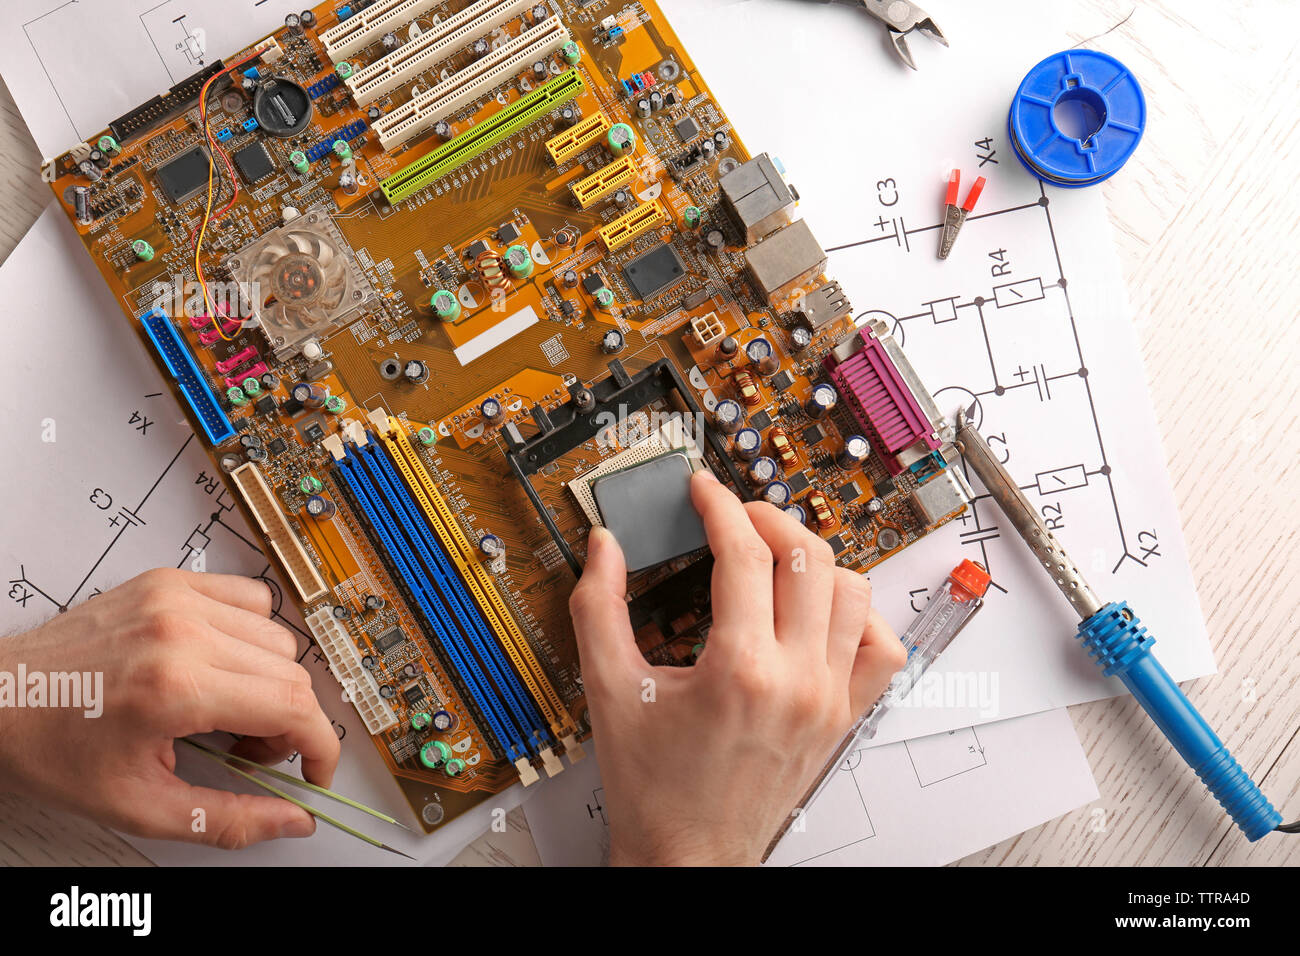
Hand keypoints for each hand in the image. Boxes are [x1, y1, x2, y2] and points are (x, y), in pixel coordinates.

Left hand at [0, 568, 339, 849]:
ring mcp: (176, 599)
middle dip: (289, 721)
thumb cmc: (52, 747)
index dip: (319, 745)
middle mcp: (182, 632)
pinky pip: (249, 597)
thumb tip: (290, 820)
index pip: (293, 706)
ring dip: (272, 677)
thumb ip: (228, 819)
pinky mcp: (169, 581)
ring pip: (278, 634)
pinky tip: (222, 663)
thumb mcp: (140, 805)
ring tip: (229, 706)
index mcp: (176, 687)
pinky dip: (251, 633)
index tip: (314, 768)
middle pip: (292, 671)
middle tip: (250, 750)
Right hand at [569, 470, 904, 865]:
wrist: (690, 857)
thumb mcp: (609, 690)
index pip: (744, 553)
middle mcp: (796, 679)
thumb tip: (604, 547)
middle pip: (807, 557)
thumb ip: (599, 608)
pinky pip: (879, 648)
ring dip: (814, 558)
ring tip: (776, 554)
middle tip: (734, 514)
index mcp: (740, 669)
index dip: (720, 506)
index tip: (704, 491)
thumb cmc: (654, 788)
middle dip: (768, 518)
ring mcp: (829, 699)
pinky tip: (820, 610)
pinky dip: (858, 614)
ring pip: (852, 591)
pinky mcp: (843, 717)